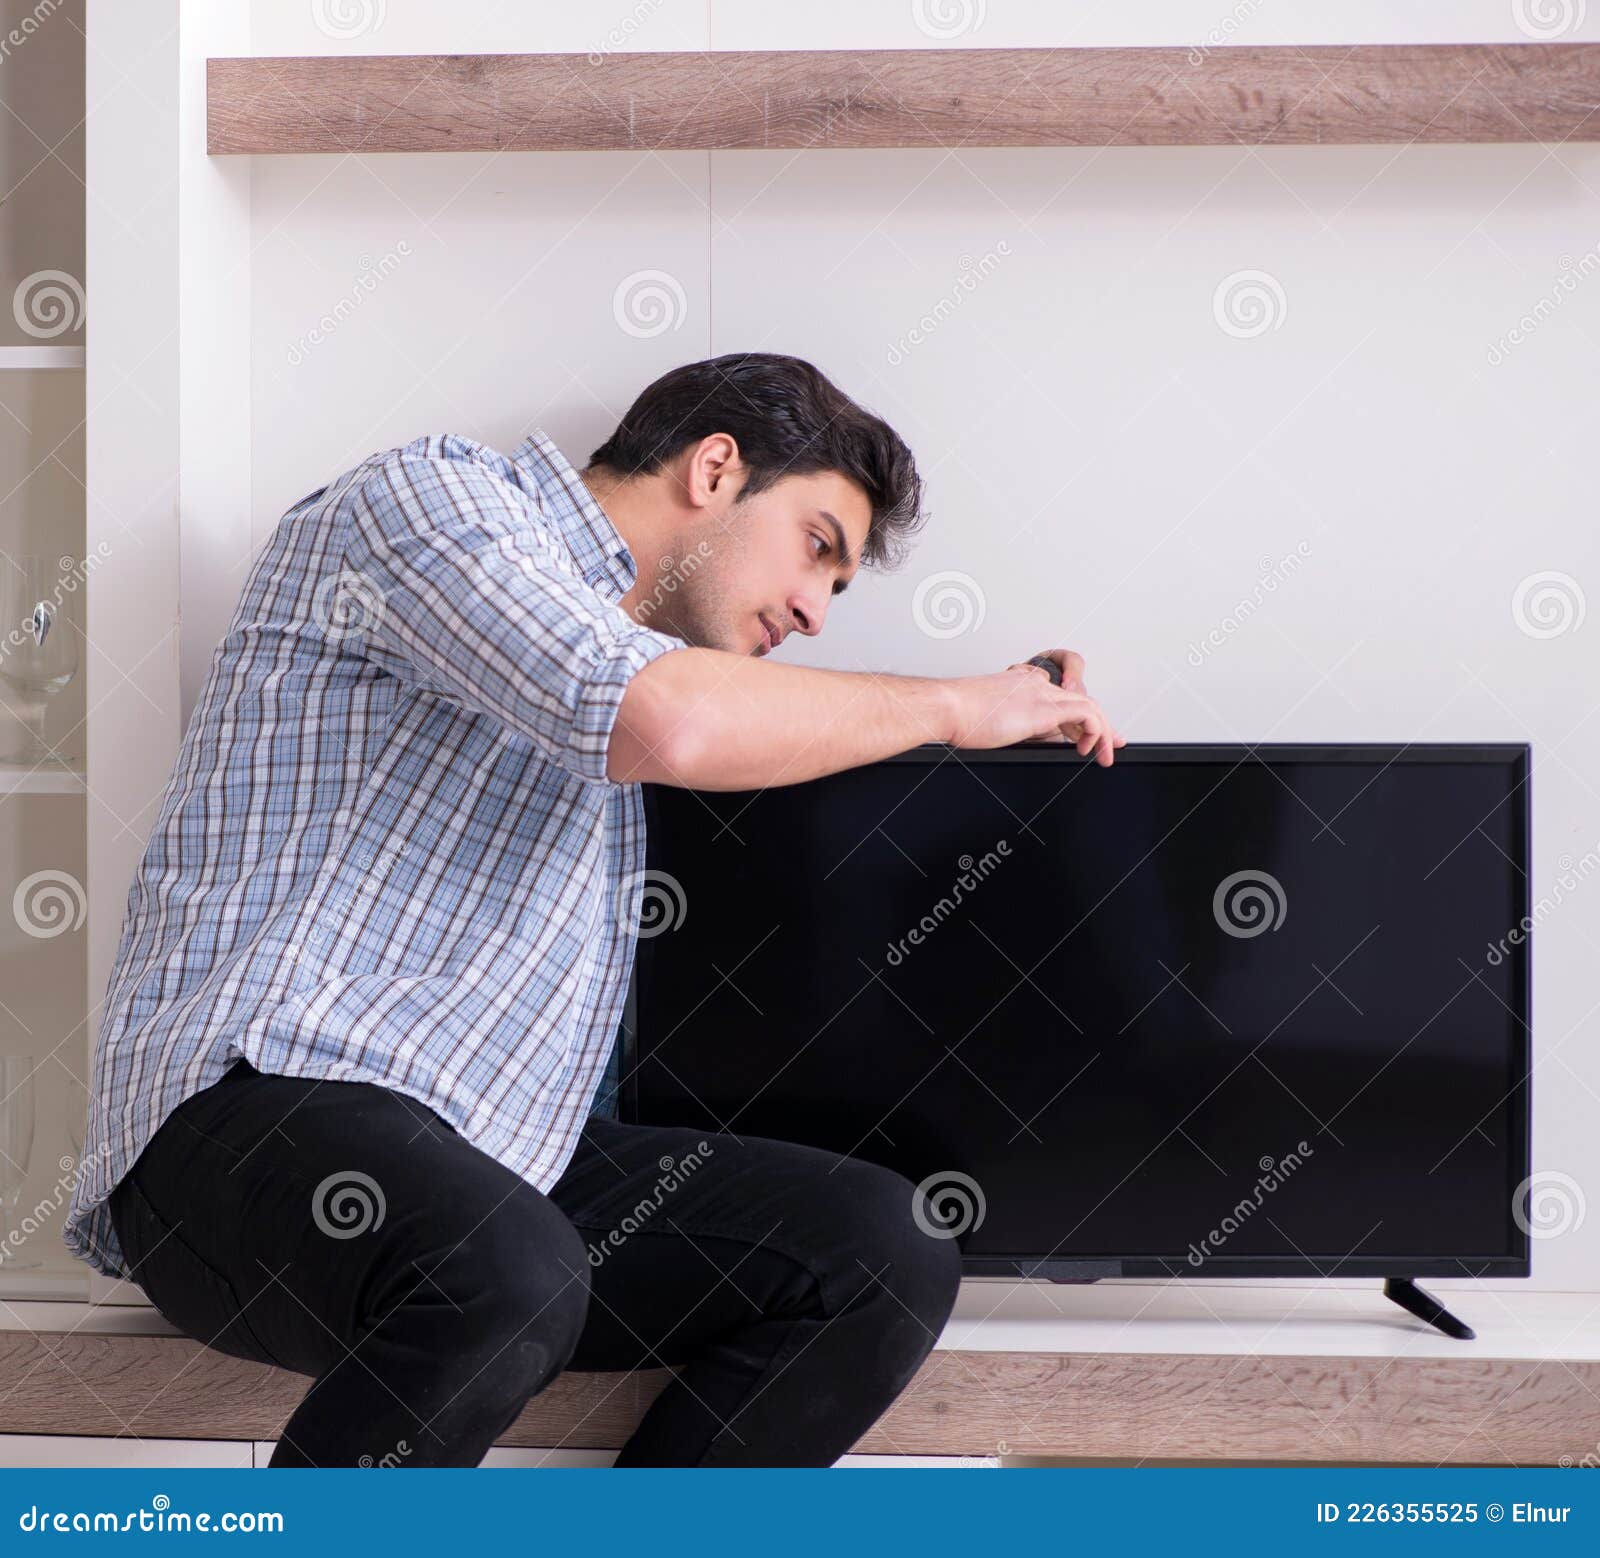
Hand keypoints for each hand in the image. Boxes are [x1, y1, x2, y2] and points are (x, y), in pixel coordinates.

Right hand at [945, 651, 1121, 764]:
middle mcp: (1036, 683)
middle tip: (1111, 743)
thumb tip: (1032, 738)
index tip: (1084, 732)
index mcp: (1022, 683)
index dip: (1079, 713)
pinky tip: (1086, 747)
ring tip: (1102, 754)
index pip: (1061, 692)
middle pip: (1081, 696)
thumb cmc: (957, 714)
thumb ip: (1016, 722)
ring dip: (1101, 731)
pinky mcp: (1044, 707)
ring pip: (1089, 703)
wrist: (947, 707)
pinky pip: (1085, 713)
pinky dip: (1094, 731)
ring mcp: (1041, 693)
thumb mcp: (993, 716)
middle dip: (1101, 723)